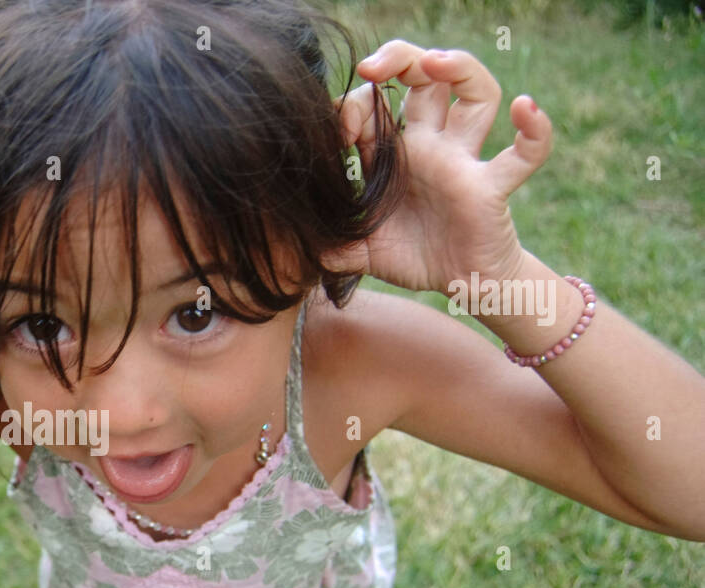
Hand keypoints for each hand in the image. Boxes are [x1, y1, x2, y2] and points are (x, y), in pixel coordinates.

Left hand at [329, 40, 552, 293]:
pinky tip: (526, 108)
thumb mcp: (362, 254)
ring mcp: (463, 161)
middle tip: (375, 65)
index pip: (375, 106)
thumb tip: (295, 254)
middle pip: (426, 79)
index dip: (354, 106)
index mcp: (395, 155)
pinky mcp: (491, 187)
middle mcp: (431, 146)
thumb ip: (331, 249)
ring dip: (460, 69)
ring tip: (436, 63)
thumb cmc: (417, 257)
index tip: (336, 134)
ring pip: (478, 94)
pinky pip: (525, 154)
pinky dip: (535, 130)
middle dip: (403, 59)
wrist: (464, 284)